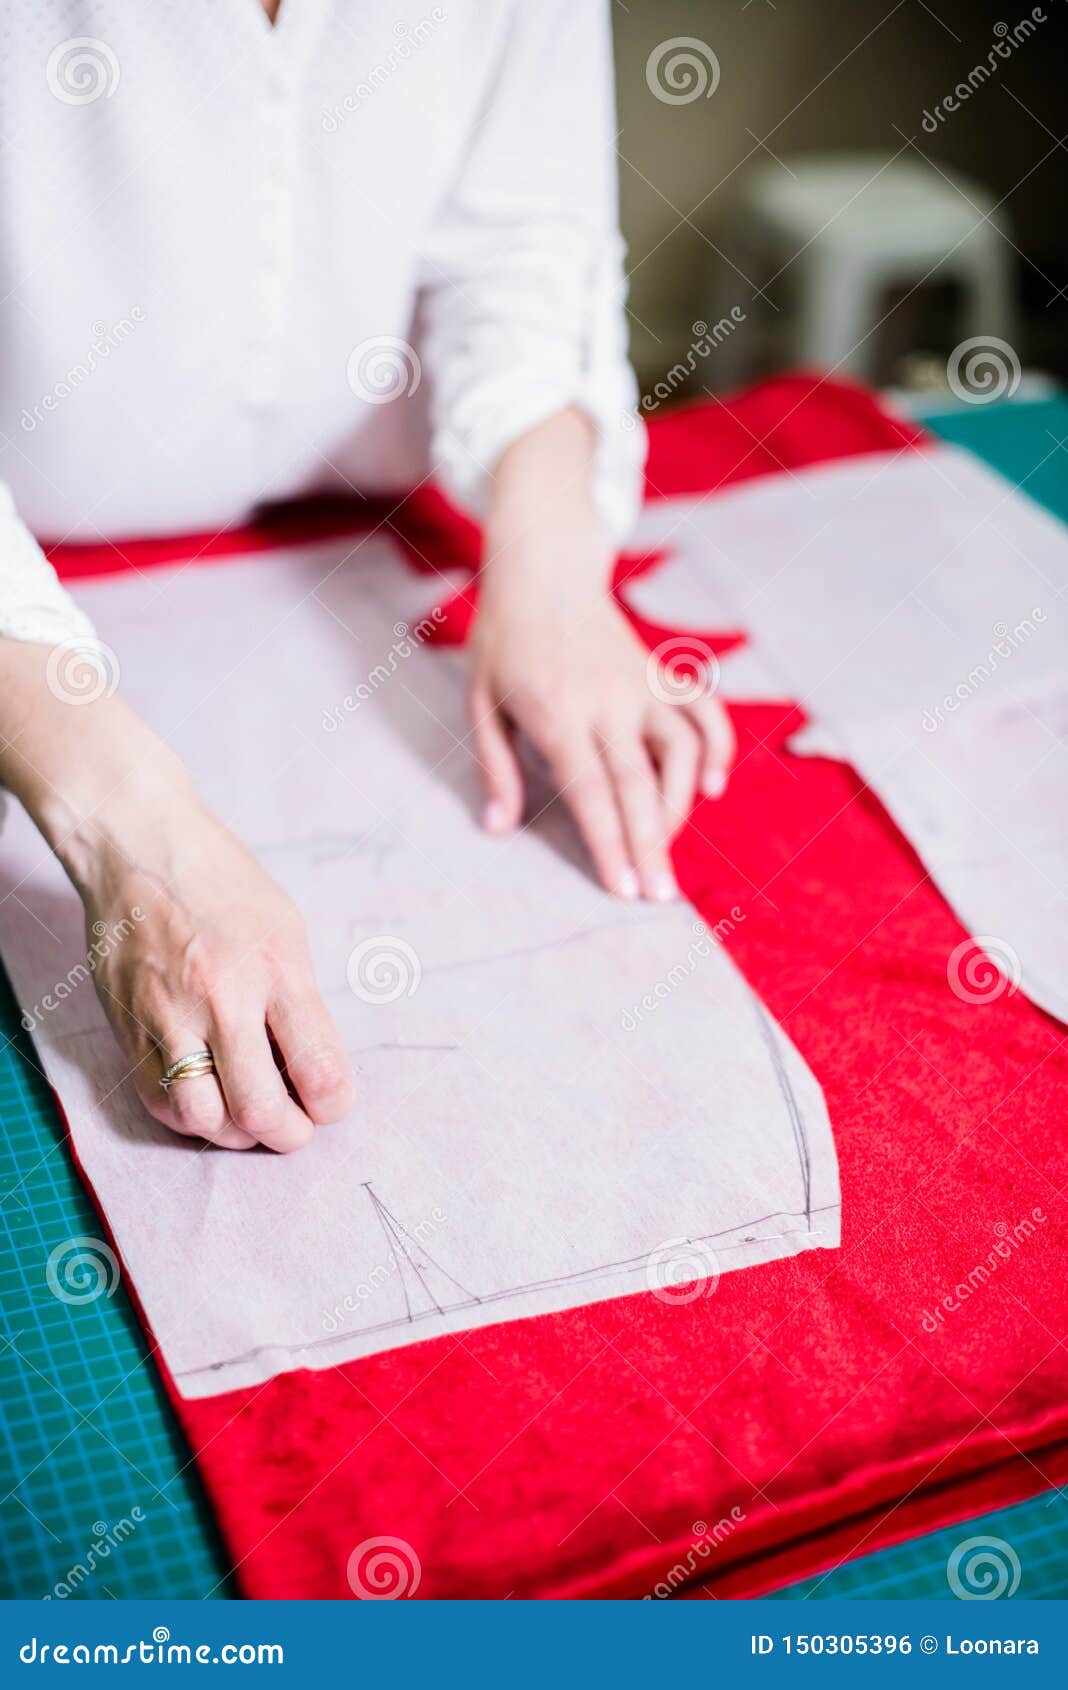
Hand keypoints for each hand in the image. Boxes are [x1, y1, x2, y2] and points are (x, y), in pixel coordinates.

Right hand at [0, 638, 352, 1153]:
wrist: (137, 847)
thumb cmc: (222, 884)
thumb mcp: (286, 929)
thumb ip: (300, 1002)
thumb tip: (312, 1073)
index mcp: (277, 967)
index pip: (319, 1068)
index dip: (333, 1106)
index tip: (330, 1105)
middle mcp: (223, 996)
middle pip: (260, 1109)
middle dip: (287, 1135)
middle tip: (294, 1128)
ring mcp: (169, 1014)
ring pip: (204, 1119)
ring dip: (235, 1136)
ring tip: (248, 1119)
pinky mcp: (128, 1026)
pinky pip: (159, 1100)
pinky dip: (190, 1117)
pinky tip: (208, 1102)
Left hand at [468, 582, 734, 900]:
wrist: (542, 571)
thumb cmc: (504, 641)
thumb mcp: (480, 701)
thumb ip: (494, 766)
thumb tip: (499, 828)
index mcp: (557, 712)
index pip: (590, 790)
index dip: (609, 842)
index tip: (623, 888)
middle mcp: (607, 700)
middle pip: (639, 783)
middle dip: (651, 845)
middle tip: (659, 897)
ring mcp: (641, 685)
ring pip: (680, 751)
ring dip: (680, 807)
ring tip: (667, 851)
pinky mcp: (661, 673)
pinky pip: (703, 711)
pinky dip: (716, 747)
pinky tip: (712, 787)